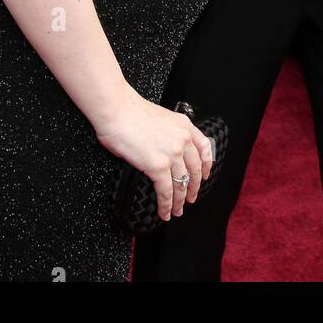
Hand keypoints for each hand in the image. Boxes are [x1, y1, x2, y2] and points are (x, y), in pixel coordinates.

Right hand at [94, 90, 213, 220]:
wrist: (117, 110)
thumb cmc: (130, 111)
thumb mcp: (160, 118)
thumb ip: (168, 133)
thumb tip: (163, 150)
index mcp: (184, 125)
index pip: (204, 147)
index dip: (206, 165)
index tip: (205, 175)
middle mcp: (182, 139)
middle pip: (195, 169)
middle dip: (194, 187)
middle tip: (191, 198)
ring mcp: (172, 154)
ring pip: (181, 184)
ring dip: (180, 201)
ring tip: (177, 210)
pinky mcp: (158, 166)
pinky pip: (166, 191)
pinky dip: (166, 205)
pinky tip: (164, 212)